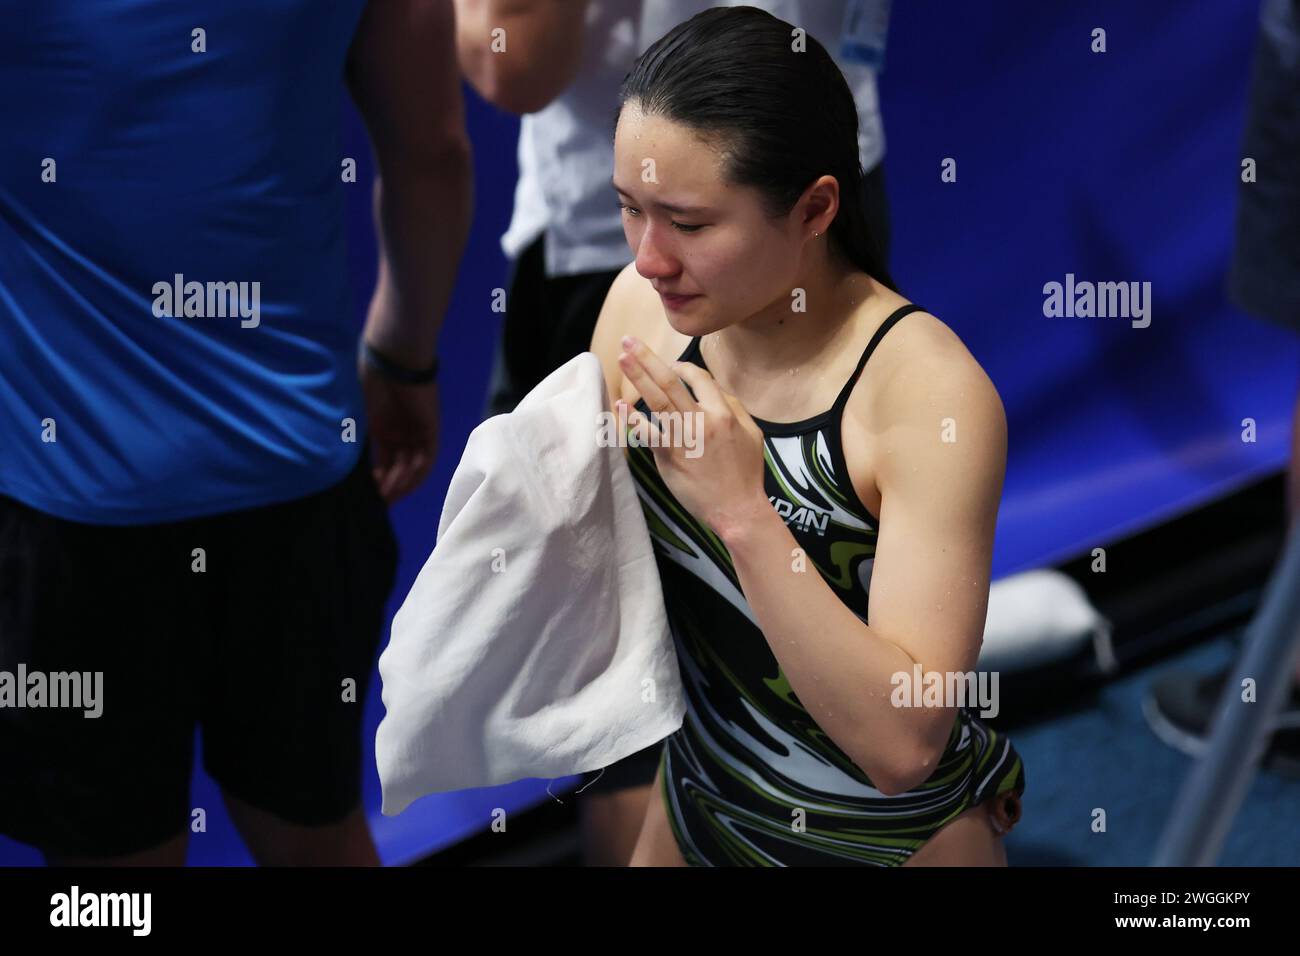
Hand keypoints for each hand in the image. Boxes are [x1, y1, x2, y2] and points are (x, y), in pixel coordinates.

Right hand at [358, 355, 439, 502]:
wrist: (392, 357)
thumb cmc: (365, 379)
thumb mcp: (351, 414)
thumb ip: (347, 439)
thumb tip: (329, 466)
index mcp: (382, 428)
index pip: (380, 463)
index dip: (372, 482)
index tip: (360, 499)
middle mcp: (400, 433)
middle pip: (395, 469)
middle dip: (385, 489)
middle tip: (372, 506)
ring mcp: (415, 433)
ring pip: (410, 469)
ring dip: (398, 486)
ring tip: (384, 501)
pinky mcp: (430, 431)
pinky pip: (425, 461)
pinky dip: (413, 476)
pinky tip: (399, 488)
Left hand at [617, 335, 768, 538]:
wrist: (737, 509)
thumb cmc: (746, 474)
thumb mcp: (752, 433)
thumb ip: (734, 407)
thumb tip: (715, 388)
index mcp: (724, 413)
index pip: (699, 379)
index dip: (682, 368)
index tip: (670, 365)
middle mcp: (702, 421)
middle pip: (671, 382)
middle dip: (649, 358)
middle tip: (630, 340)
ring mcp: (684, 439)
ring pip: (657, 401)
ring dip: (638, 377)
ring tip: (623, 357)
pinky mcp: (670, 458)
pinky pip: (647, 433)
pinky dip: (632, 418)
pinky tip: (619, 405)